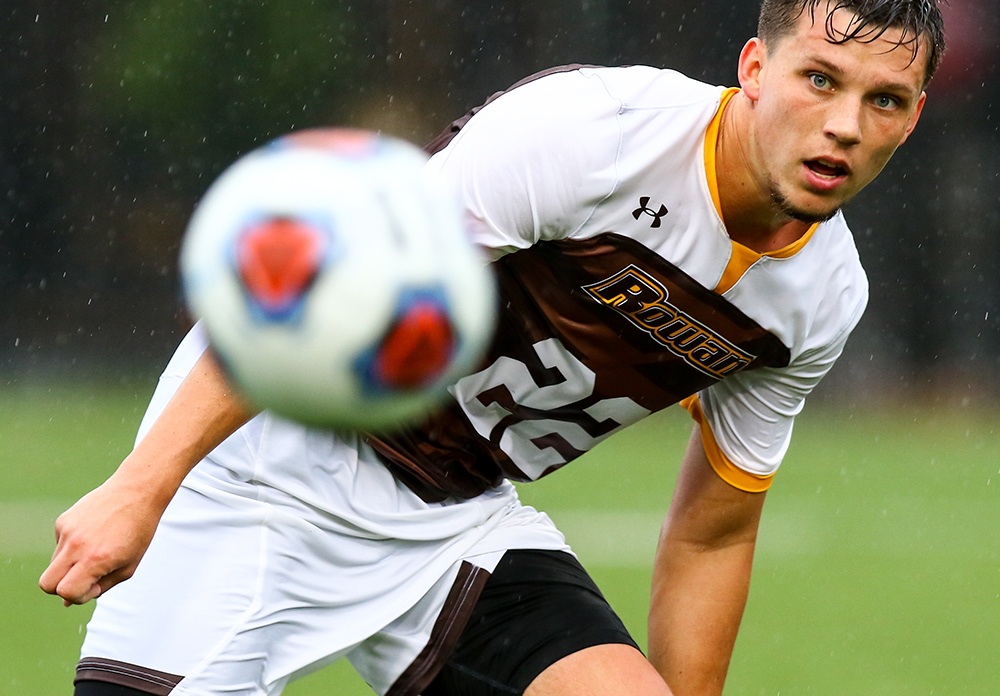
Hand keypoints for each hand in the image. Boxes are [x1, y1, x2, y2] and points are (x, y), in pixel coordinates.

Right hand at [39, 473, 163, 605]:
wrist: (138, 491)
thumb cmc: (138, 532)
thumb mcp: (128, 566)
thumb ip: (100, 587)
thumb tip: (67, 602)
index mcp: (95, 559)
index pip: (66, 592)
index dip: (78, 596)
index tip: (94, 586)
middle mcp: (77, 545)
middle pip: (46, 584)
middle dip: (60, 588)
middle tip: (84, 577)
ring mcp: (67, 531)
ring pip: (53, 564)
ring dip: (70, 565)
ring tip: (97, 549)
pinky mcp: (63, 520)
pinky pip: (59, 544)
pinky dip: (72, 546)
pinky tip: (94, 533)